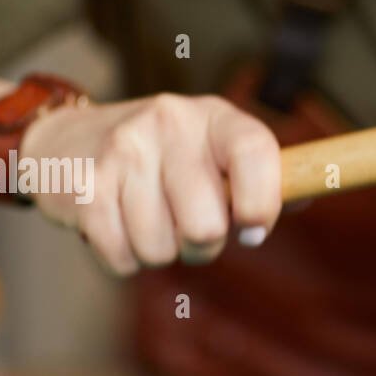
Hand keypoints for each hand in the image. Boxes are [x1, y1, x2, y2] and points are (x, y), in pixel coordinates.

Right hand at [21, 94, 280, 274]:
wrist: (66, 141)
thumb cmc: (163, 160)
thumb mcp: (212, 151)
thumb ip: (262, 177)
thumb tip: (309, 193)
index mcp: (213, 117)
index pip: (255, 151)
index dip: (262, 203)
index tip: (253, 229)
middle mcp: (168, 124)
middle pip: (205, 226)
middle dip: (202, 246)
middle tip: (189, 229)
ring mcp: (123, 152)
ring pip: (161, 249)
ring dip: (159, 251)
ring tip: (148, 220)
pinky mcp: (84, 187)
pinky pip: (123, 258)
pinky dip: (124, 259)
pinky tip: (118, 226)